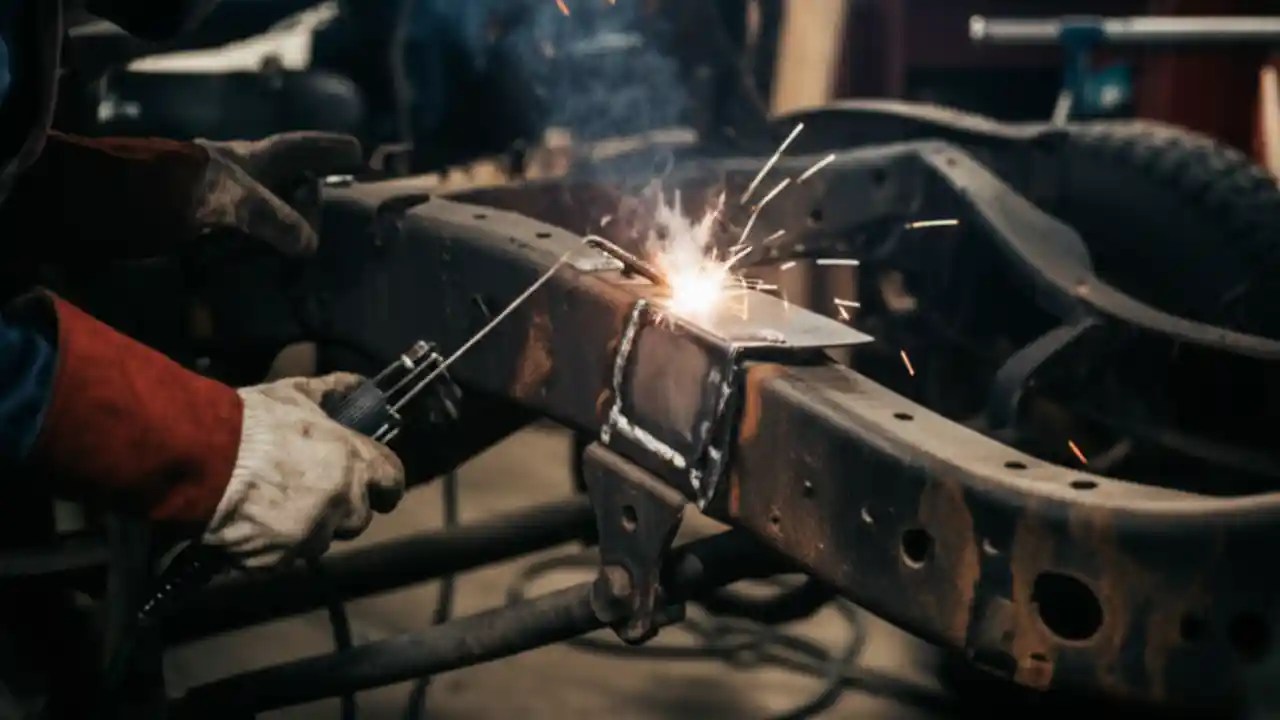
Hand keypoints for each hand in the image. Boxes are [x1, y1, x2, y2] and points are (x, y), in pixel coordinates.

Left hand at [194, 132, 362, 255]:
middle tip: (325, 205)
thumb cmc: (193, 187)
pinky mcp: (206, 222)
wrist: (135, 199)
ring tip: (305, 241)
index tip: (355, 149)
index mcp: (253, 157)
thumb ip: (280, 222)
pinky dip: (262, 243)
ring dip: (285, 222)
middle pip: (284, 179)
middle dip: (306, 191)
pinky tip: (271, 258)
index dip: (326, 148)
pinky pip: (247, 232)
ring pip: (266, 207)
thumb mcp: (244, 202)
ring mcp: (223, 197)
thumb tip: (309, 245)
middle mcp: (240, 173)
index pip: (298, 147)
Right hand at [201, 373, 404, 568]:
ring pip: (323, 540)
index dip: (386, 484)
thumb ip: (334, 390)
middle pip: (360, 517)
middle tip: (316, 493)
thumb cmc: (250, 422)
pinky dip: (274, 547)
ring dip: (310, 529)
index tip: (380, 487)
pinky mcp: (278, 559)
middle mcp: (340, 503)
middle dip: (344, 509)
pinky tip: (254, 525)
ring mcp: (310, 535)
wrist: (200, 459)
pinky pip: (286, 558)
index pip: (392, 481)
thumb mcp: (295, 394)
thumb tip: (361, 385)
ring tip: (277, 508)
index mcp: (353, 462)